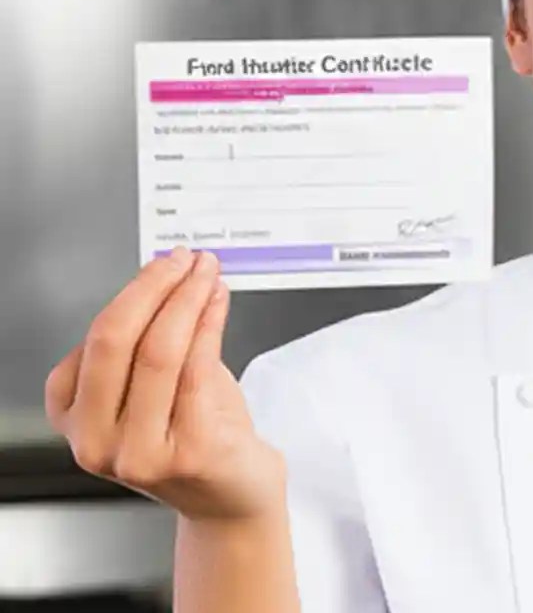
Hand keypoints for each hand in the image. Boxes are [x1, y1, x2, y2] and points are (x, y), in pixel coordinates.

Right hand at [46, 248, 284, 521]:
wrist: (231, 501)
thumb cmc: (197, 440)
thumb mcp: (154, 390)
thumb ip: (148, 343)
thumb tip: (164, 276)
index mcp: (74, 420)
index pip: (93, 341)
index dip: (133, 292)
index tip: (165, 265)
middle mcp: (96, 442)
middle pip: (115, 340)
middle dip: (153, 287)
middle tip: (185, 259)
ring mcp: (139, 453)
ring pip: (157, 351)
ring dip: (187, 299)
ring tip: (209, 273)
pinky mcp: (187, 454)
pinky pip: (197, 370)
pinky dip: (209, 324)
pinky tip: (219, 302)